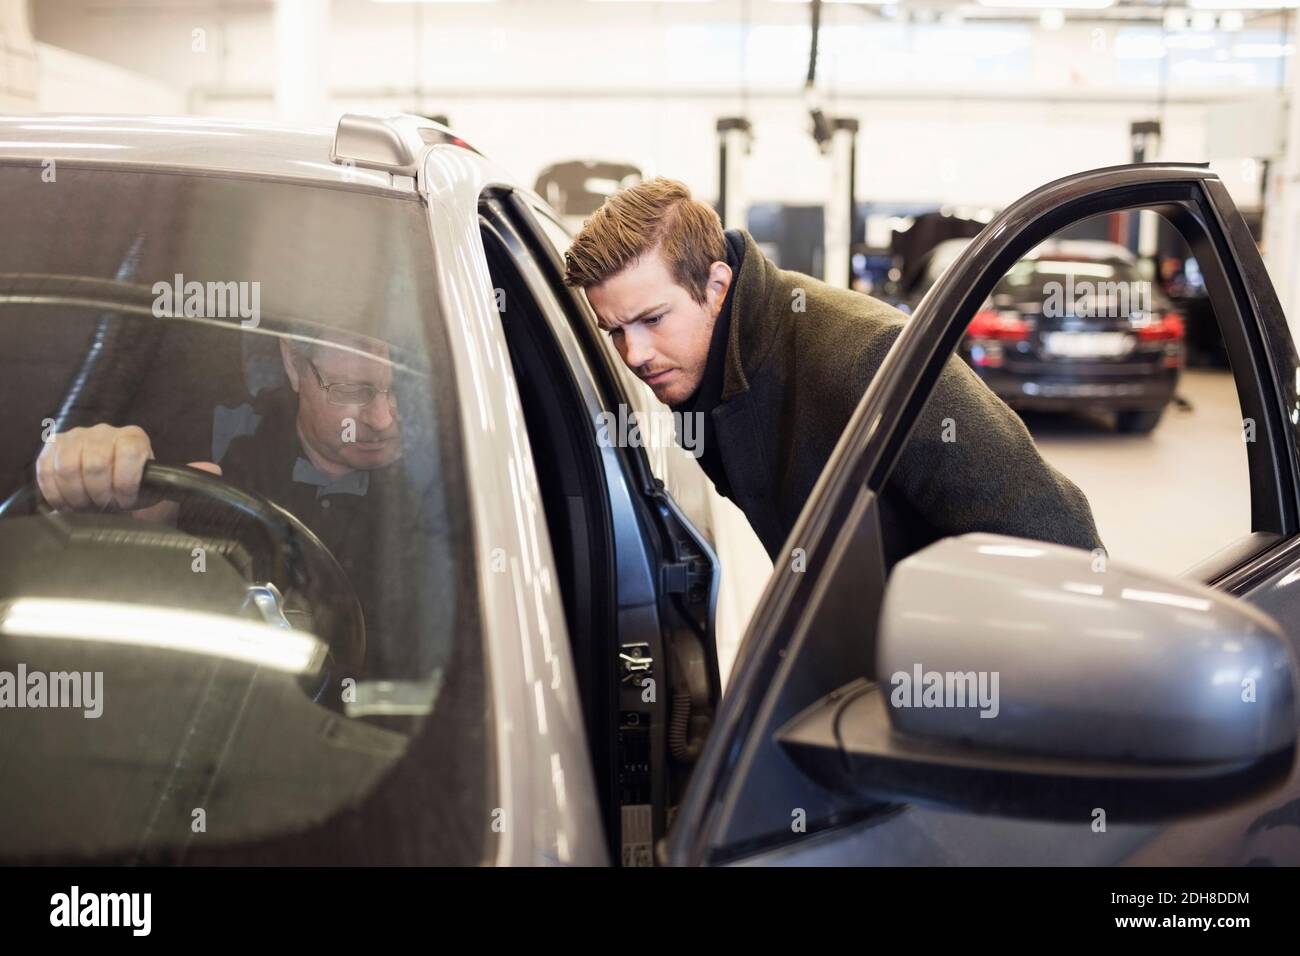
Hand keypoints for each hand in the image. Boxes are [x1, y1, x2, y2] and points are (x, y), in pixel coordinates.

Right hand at [37, 424, 220, 520]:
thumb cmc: (134, 493)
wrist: (103, 494)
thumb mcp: (160, 490)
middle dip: (101, 494)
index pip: (129, 452)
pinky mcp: (49, 450)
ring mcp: (73, 438)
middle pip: (96, 463)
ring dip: (78, 496)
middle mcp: (102, 431)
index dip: (126, 484)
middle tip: (106, 508)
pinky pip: (46, 472)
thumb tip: (214, 470)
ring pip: (68, 468)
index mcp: (132, 438)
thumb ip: (183, 478)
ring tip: (89, 507)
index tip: (127, 502)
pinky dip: (57, 494)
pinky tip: (70, 503)